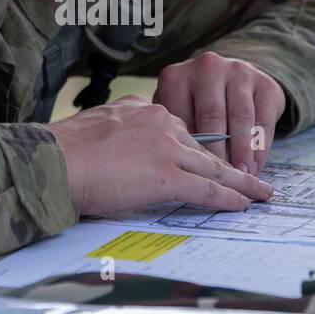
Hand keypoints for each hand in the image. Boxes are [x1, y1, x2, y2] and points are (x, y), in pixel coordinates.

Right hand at [44, 95, 273, 214]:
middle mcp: (161, 122)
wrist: (54, 160)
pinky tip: (243, 204)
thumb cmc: (63, 150)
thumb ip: (117, 129)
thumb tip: (120, 143)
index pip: (179, 130)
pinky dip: (229, 198)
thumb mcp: (95, 124)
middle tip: (249, 174)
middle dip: (229, 162)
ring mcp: (166, 149)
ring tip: (261, 192)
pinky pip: (207, 189)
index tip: (208, 160)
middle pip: (204, 146)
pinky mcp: (167, 177)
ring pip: (215, 168)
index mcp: (142, 109)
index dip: (195, 150)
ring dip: (241, 182)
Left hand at [152, 51, 285, 174]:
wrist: (231, 80)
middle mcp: (207, 67)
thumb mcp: (178, 114)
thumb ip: (178, 135)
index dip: (187, 150)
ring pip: (241, 117)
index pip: (180, 117)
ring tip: (242, 178)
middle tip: (221, 182)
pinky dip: (261, 146)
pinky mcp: (265, 82)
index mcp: (176, 77)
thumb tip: (186, 172)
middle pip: (212, 116)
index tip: (192, 177)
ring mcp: (238, 71)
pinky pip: (264, 119)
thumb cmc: (194, 107)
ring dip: (242, 152)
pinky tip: (256, 166)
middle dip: (218, 154)